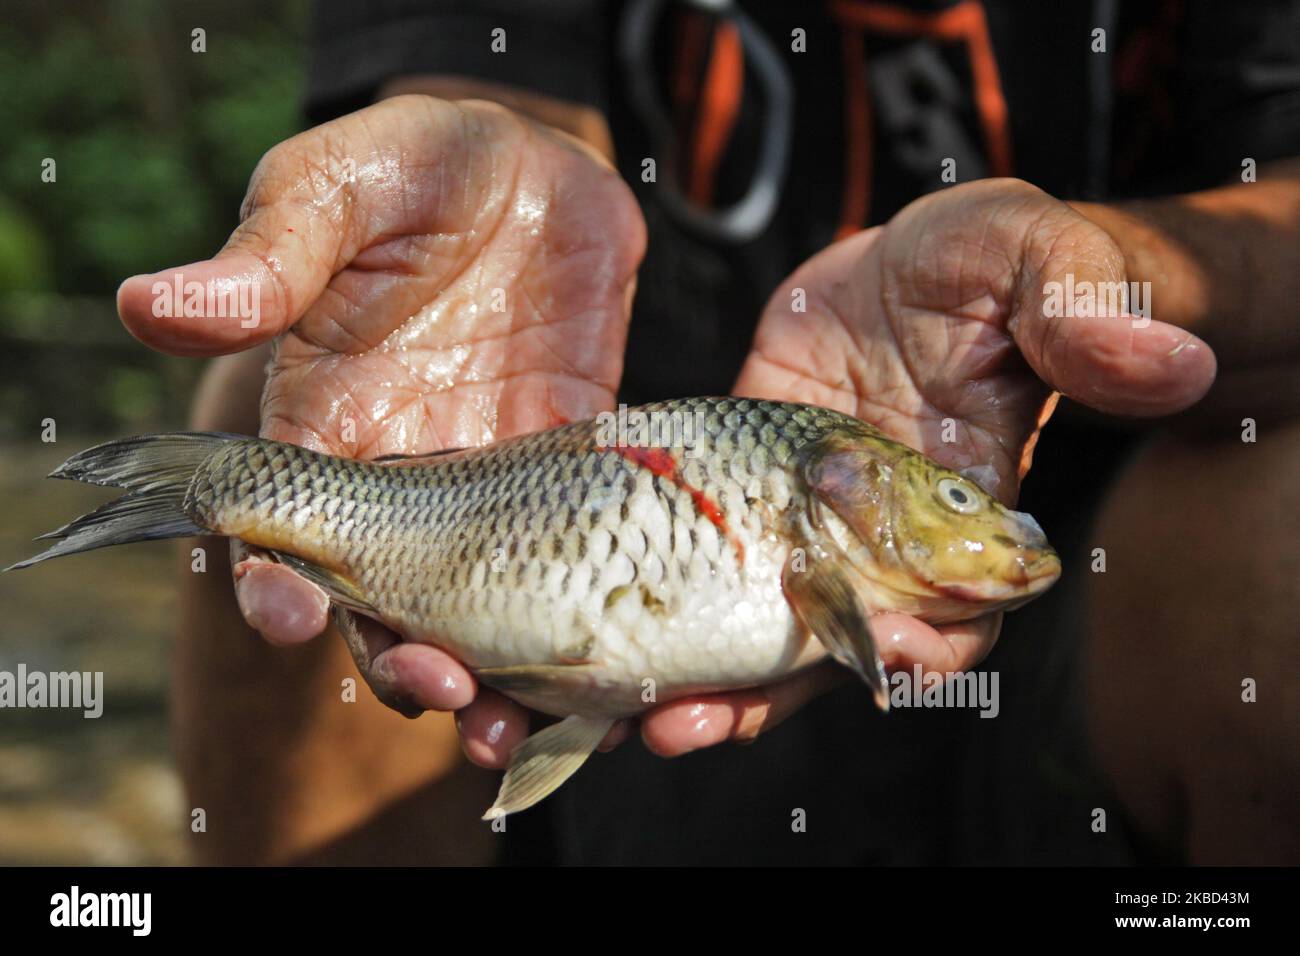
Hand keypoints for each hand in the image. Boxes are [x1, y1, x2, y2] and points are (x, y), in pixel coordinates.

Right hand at [117, 95, 644, 759]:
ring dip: (491, 673)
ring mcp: (493, 477)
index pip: (282, 531)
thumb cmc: (411, 168)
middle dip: (403, 661)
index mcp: (326, 421)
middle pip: (388, 601)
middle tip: (438, 692)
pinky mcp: (573, 466)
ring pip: (484, 605)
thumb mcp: (336, 189)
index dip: (276, 585)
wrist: (530, 165)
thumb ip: (269, 256)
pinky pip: (577, 557)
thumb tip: (147, 305)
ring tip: (512, 723)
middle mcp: (405, 469)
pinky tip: (605, 663)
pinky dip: (580, 616)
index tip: (296, 618)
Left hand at [637, 178, 1216, 755]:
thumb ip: (1080, 311)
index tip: (881, 650)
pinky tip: (611, 636)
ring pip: (762, 629)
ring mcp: (804, 528)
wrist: (915, 262)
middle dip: (777, 691)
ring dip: (710, 681)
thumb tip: (1168, 361)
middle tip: (706, 720)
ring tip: (650, 716)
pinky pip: (697, 565)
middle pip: (839, 648)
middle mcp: (884, 543)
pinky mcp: (736, 496)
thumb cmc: (997, 263)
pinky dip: (662, 603)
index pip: (956, 608)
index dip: (925, 640)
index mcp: (967, 510)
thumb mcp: (1036, 258)